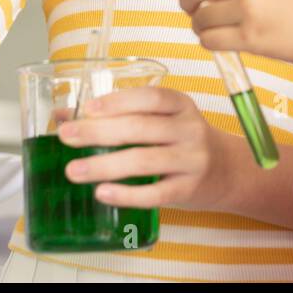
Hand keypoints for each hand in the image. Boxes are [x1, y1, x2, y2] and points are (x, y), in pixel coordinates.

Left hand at [55, 87, 234, 209]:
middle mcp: (190, 130)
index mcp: (182, 106)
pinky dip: (126, 194)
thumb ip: (121, 116)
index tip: (88, 108)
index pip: (151, 98)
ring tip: (73, 171)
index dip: (119, 101)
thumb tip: (63, 115)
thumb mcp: (163, 121)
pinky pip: (155, 194)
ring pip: (144, 160)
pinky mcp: (189, 189)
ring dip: (104, 165)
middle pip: (140, 128)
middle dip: (99, 132)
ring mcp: (192, 160)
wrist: (229, 172)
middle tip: (66, 137)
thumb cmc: (183, 142)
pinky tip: (102, 193)